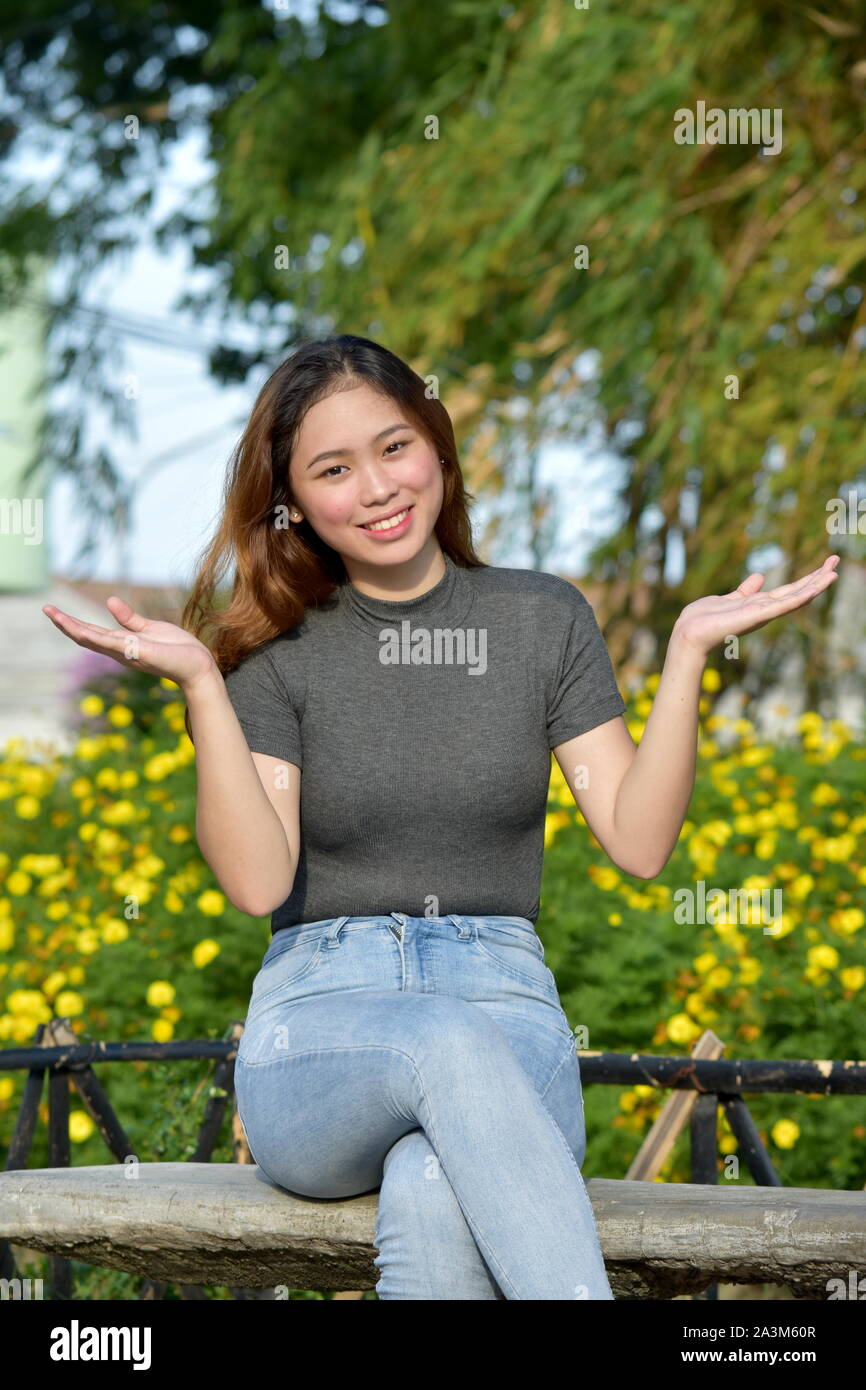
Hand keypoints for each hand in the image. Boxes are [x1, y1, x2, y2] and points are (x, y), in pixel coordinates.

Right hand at [42, 595, 218, 692]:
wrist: (198, 665)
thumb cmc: (177, 649)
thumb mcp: (149, 628)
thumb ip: (129, 618)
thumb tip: (109, 601)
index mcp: (121, 645)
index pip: (90, 633)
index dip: (71, 622)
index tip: (52, 610)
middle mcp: (120, 651)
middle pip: (86, 638)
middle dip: (65, 624)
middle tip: (46, 609)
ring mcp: (128, 653)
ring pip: (95, 641)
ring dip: (74, 628)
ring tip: (56, 616)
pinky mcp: (140, 652)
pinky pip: (115, 644)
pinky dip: (98, 637)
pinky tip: (82, 629)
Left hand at [673, 555, 840, 656]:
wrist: (689, 634)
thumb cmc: (703, 619)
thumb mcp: (728, 599)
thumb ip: (745, 590)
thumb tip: (759, 576)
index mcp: (759, 604)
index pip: (789, 590)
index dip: (807, 579)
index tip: (824, 565)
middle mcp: (764, 610)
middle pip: (797, 591)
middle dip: (817, 577)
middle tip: (836, 561)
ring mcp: (762, 613)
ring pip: (795, 598)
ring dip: (815, 586)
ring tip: (834, 573)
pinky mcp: (756, 616)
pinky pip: (782, 606)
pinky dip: (799, 598)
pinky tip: (814, 589)